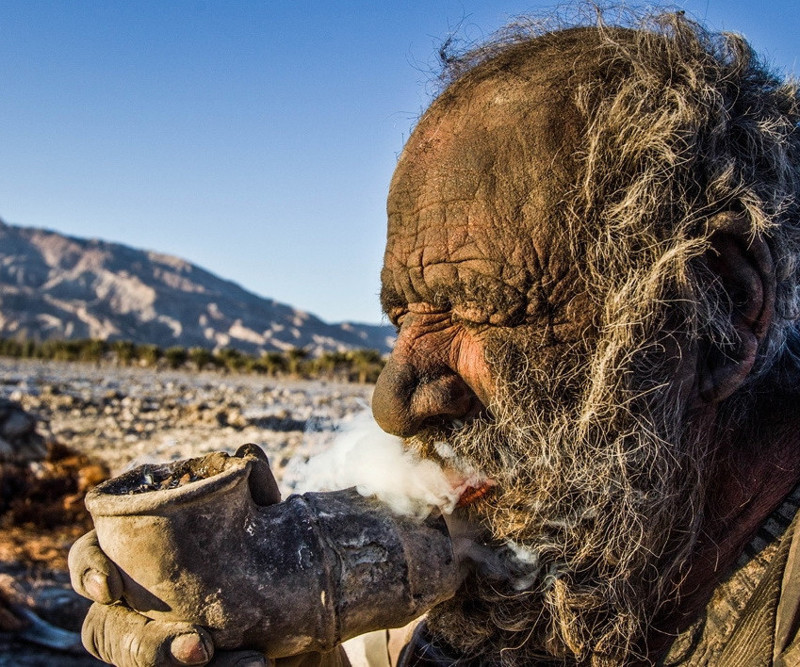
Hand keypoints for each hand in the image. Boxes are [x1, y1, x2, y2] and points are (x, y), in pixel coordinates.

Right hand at [69, 444, 280, 666]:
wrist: (310, 620)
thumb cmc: (276, 561)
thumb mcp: (271, 526)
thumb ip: (257, 495)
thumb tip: (248, 453)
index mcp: (142, 558)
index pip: (93, 557)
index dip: (86, 568)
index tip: (106, 585)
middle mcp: (141, 605)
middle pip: (106, 630)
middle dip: (143, 646)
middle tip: (200, 648)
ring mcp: (161, 641)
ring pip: (140, 661)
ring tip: (250, 663)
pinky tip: (260, 666)